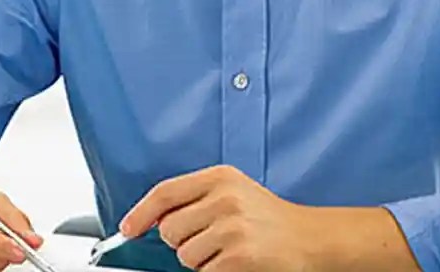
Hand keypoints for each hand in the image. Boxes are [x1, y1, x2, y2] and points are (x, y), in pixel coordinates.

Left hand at [120, 166, 319, 271]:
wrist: (311, 239)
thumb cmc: (269, 217)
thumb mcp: (233, 192)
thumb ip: (195, 198)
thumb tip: (152, 218)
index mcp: (219, 177)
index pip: (165, 193)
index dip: (140, 213)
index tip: (128, 229)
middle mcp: (225, 198)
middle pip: (169, 229)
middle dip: (181, 241)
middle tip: (208, 240)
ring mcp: (233, 227)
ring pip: (185, 255)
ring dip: (200, 261)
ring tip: (226, 251)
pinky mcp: (240, 256)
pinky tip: (236, 262)